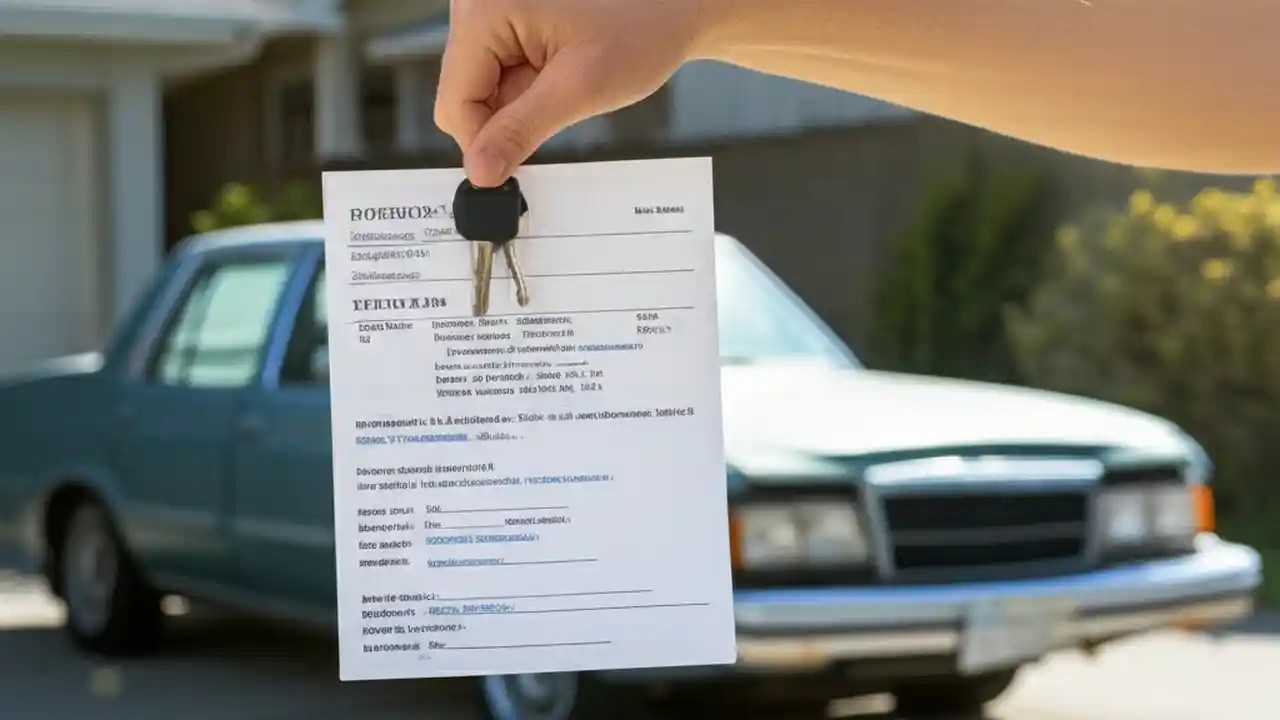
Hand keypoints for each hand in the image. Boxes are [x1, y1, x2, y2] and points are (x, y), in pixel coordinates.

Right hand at [435, 0, 711, 186]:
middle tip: (559, 106)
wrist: (675, 6)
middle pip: (463, 94)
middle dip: (506, 117)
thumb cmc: (641, 31)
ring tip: (567, 80)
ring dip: (520, 103)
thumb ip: (520, 132)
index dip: (484, 143)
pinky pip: (498, 73)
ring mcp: (488, 9)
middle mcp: (475, 2)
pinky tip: (560, 73)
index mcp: (484, 9)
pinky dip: (527, 87)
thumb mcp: (579, 90)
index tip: (514, 167)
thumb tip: (479, 171)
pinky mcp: (504, 19)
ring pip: (480, 88)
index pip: (455, 101)